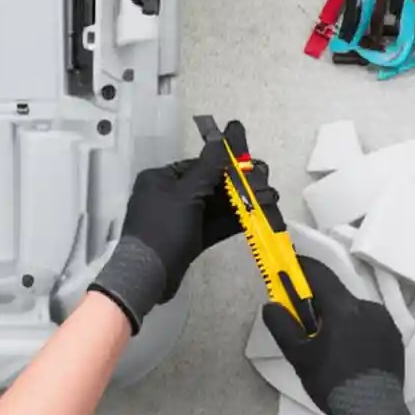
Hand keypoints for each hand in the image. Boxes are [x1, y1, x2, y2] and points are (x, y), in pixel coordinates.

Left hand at [91, 121, 274, 333]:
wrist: (147, 275)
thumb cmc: (164, 227)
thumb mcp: (187, 194)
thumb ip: (208, 168)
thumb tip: (223, 139)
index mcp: (160, 179)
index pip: (198, 165)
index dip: (225, 165)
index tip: (251, 165)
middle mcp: (168, 195)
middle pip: (208, 186)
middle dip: (236, 186)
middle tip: (264, 183)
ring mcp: (178, 219)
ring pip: (212, 207)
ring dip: (238, 204)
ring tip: (268, 200)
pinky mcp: (187, 239)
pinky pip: (211, 225)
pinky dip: (230, 221)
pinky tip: (254, 217)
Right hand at [263, 258, 414, 414]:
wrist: (373, 411)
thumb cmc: (333, 382)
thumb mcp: (299, 357)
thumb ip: (282, 326)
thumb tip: (271, 305)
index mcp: (343, 308)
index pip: (319, 274)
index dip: (301, 267)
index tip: (288, 266)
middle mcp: (368, 307)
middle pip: (336, 294)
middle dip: (318, 303)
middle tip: (305, 323)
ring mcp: (385, 322)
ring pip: (354, 310)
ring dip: (339, 318)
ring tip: (329, 345)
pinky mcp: (395, 338)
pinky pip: (370, 324)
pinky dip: (357, 330)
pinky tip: (350, 353)